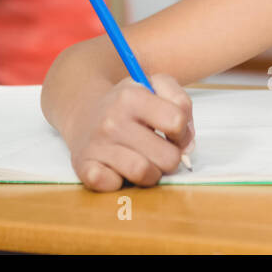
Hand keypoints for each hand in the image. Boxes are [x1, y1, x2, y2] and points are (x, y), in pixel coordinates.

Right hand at [63, 75, 194, 190]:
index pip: (176, 121)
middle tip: (157, 149)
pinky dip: (120, 182)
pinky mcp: (84, 167)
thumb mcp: (155, 85)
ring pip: (144, 173)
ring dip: (150, 174)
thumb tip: (187, 145)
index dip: (181, 132)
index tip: (172, 133)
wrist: (84, 112)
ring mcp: (96, 145)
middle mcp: (111, 120)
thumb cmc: (128, 103)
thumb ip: (181, 103)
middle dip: (169, 157)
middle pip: (168, 157)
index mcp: (131, 96)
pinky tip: (117, 169)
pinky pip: (113, 186)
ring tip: (142, 161)